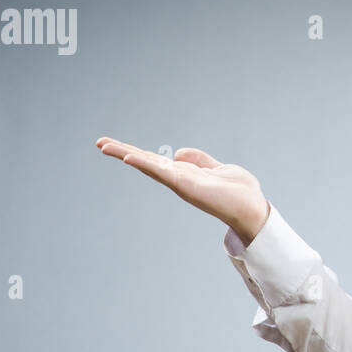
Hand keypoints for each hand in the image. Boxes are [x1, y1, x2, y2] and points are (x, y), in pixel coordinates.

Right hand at [96, 136, 270, 243]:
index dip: (135, 151)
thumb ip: (199, 160)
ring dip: (126, 154)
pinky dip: (146, 164)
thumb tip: (177, 152)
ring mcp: (180, 183)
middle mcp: (178, 179)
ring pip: (148, 166)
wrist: (252, 207)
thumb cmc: (239, 192)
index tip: (113, 144)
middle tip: (99, 143)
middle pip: (146, 162)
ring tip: (104, 146)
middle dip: (122, 152)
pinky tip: (129, 157)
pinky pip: (162, 173)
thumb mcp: (217, 168)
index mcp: (184, 174)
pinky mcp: (186, 185)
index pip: (154, 160)